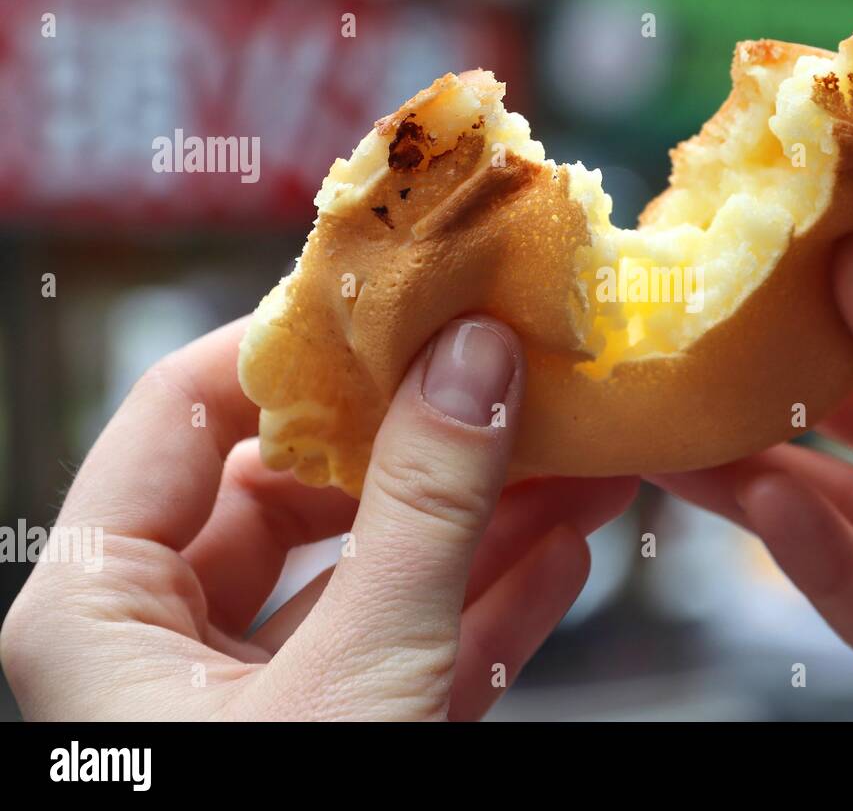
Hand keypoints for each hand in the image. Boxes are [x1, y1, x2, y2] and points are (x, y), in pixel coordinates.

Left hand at [0, 316, 634, 719]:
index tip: (405, 297)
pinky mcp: (346, 731)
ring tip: (578, 446)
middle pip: (303, 484)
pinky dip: (495, 597)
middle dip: (429, 433)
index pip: (188, 412)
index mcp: (100, 606)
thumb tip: (477, 360)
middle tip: (517, 371)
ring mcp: (264, 690)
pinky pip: (418, 639)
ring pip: (377, 562)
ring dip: (487, 510)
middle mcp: (167, 638)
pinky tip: (569, 543)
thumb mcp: (356, 676)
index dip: (299, 344)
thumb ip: (425, 512)